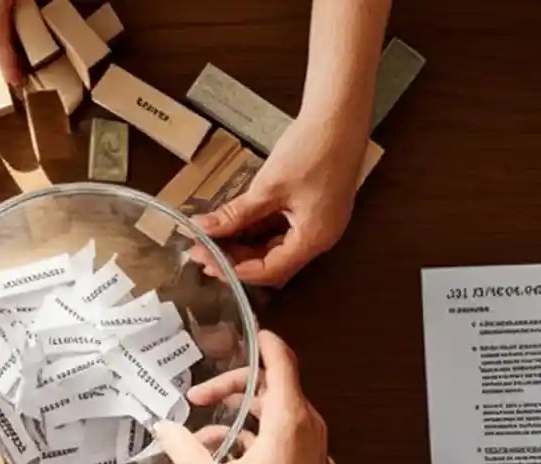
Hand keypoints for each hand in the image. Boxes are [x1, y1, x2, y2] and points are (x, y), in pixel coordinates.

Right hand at [155, 331, 335, 463]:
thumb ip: (186, 452)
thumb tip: (164, 429)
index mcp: (287, 420)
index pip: (281, 361)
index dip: (263, 342)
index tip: (245, 333)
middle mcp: (304, 424)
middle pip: (273, 383)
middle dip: (234, 385)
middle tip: (199, 397)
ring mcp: (309, 443)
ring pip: (274, 408)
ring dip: (240, 411)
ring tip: (204, 427)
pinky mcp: (306, 460)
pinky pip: (279, 431)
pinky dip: (251, 433)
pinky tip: (220, 453)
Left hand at [189, 116, 367, 286]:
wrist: (339, 115)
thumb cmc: (312, 149)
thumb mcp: (268, 186)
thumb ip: (236, 214)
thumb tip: (204, 229)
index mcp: (314, 239)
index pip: (270, 271)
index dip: (235, 271)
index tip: (207, 262)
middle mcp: (319, 238)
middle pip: (272, 262)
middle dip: (236, 259)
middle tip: (201, 251)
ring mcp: (317, 223)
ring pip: (274, 246)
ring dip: (243, 244)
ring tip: (210, 238)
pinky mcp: (312, 208)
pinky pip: (281, 228)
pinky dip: (256, 229)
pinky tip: (230, 223)